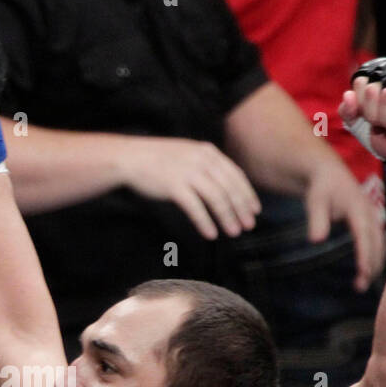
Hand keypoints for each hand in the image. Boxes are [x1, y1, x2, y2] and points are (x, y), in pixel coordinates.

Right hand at [118, 136, 260, 239]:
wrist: (131, 158)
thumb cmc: (158, 160)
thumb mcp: (188, 154)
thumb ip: (206, 165)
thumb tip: (224, 185)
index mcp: (208, 152)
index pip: (236, 175)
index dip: (247, 194)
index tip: (255, 210)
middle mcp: (202, 160)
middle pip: (229, 188)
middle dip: (241, 209)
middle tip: (249, 226)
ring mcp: (189, 172)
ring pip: (217, 198)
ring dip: (227, 218)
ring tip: (234, 233)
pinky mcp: (174, 186)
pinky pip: (196, 208)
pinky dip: (205, 222)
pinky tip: (211, 234)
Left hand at [304, 162, 385, 291]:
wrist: (329, 173)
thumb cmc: (321, 187)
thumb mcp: (315, 200)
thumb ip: (316, 219)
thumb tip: (316, 240)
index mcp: (357, 207)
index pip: (364, 234)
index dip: (365, 253)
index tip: (363, 271)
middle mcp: (369, 212)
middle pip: (376, 242)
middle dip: (371, 265)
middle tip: (360, 287)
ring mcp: (372, 217)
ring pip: (379, 244)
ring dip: (374, 265)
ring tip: (360, 286)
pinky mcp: (370, 223)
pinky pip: (376, 243)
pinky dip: (374, 258)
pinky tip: (366, 274)